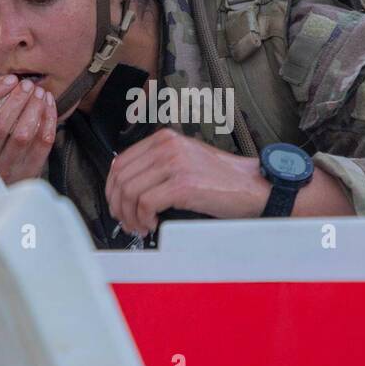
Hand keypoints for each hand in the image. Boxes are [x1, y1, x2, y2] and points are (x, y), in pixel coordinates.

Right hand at [0, 73, 56, 183]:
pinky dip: (48, 124)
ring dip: (34, 110)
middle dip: (17, 99)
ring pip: (23, 135)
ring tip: (40, 93)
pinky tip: (49, 108)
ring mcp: (6, 167)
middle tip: (28, 85)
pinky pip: (42, 146)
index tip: (9, 79)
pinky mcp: (27, 173)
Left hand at [104, 128, 271, 235]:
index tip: (117, 205)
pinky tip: (153, 225)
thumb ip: (158, 165)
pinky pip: (146, 204)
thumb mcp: (186, 160)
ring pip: (130, 192)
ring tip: (140, 226)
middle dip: (118, 205)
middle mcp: (167, 147)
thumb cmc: (222, 179)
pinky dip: (144, 219)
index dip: (112, 188)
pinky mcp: (183, 184)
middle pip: (121, 178)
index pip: (120, 161)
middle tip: (126, 222)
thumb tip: (127, 186)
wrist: (252, 187)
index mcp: (165, 139)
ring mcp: (175, 164)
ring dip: (130, 216)